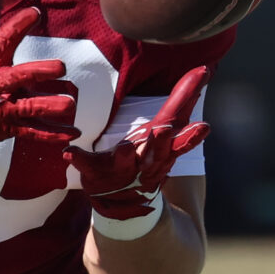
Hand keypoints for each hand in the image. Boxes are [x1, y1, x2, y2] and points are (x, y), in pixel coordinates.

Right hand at [0, 0, 78, 176]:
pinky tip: (74, 132)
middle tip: (60, 67)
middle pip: (21, 77)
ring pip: (32, 108)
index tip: (35, 13)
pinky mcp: (10, 127)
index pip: (3, 39)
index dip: (18, 25)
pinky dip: (55, 134)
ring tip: (70, 104)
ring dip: (53, 106)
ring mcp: (4, 108)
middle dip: (40, 72)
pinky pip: (35, 133)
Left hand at [63, 66, 210, 239]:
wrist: (126, 205)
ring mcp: (122, 169)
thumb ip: (182, 101)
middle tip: (167, 129)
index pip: (180, 127)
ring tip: (125, 147)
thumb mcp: (167, 130)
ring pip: (125, 161)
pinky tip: (70, 152)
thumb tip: (205, 67)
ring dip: (125, 155)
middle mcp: (147, 160)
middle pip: (158, 151)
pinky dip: (79, 158)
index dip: (191, 112)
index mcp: (163, 147)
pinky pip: (87, 165)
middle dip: (163, 141)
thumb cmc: (148, 158)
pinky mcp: (97, 173)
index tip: (203, 97)